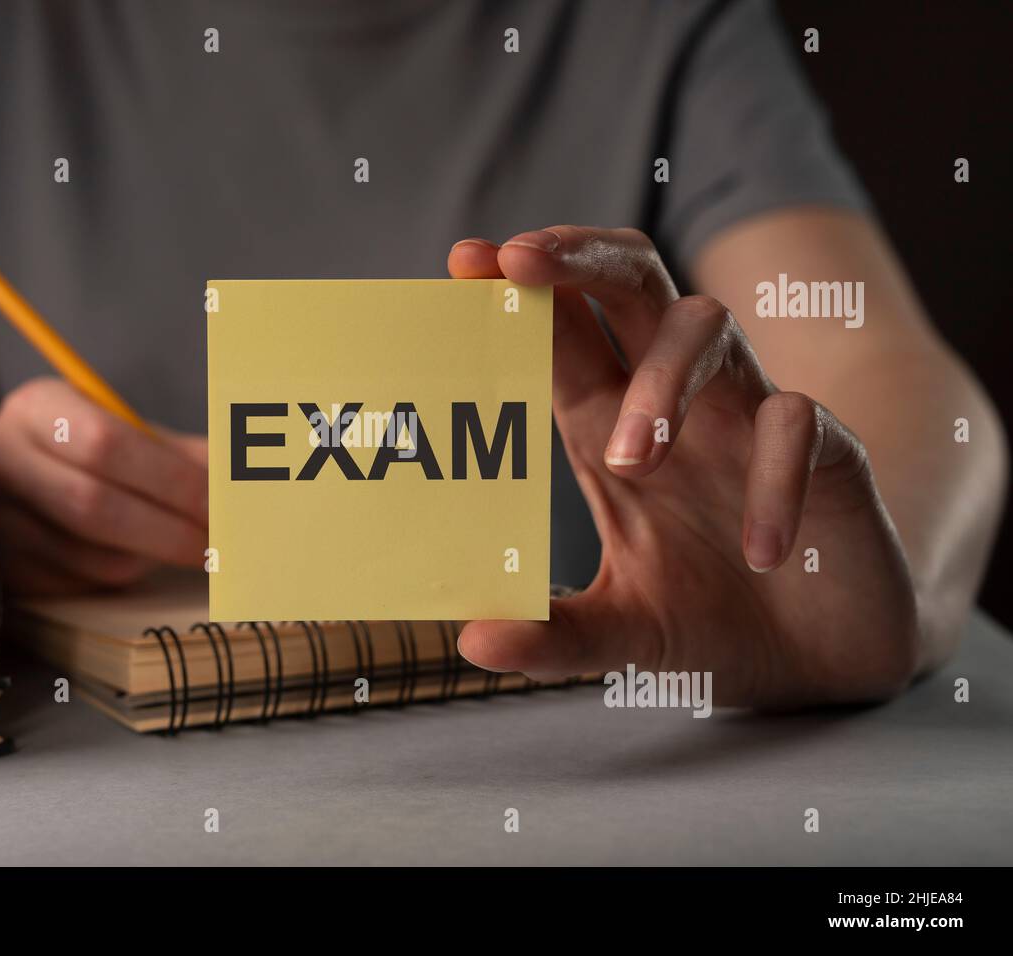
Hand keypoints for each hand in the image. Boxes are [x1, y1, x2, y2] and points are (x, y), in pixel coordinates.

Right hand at [0, 377, 207, 594]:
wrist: (4, 484)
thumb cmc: (84, 453)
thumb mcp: (125, 432)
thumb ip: (183, 455)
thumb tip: (245, 484)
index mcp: (37, 409)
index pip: (106, 444)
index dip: (171, 479)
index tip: (219, 504)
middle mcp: (0, 461)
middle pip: (94, 506)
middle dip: (168, 530)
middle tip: (215, 544)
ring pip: (92, 557)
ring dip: (150, 558)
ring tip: (176, 544)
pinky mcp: (4, 571)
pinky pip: (82, 586)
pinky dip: (123, 577)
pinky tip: (136, 557)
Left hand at [449, 227, 920, 708]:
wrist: (820, 667)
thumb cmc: (710, 624)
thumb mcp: (622, 635)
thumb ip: (553, 636)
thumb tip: (471, 641)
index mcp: (612, 426)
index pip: (564, 331)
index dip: (519, 291)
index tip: (463, 262)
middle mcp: (680, 404)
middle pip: (633, 285)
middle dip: (578, 259)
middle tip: (520, 261)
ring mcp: (751, 418)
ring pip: (708, 328)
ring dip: (662, 378)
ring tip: (629, 463)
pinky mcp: (829, 452)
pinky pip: (800, 425)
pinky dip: (775, 480)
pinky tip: (760, 552)